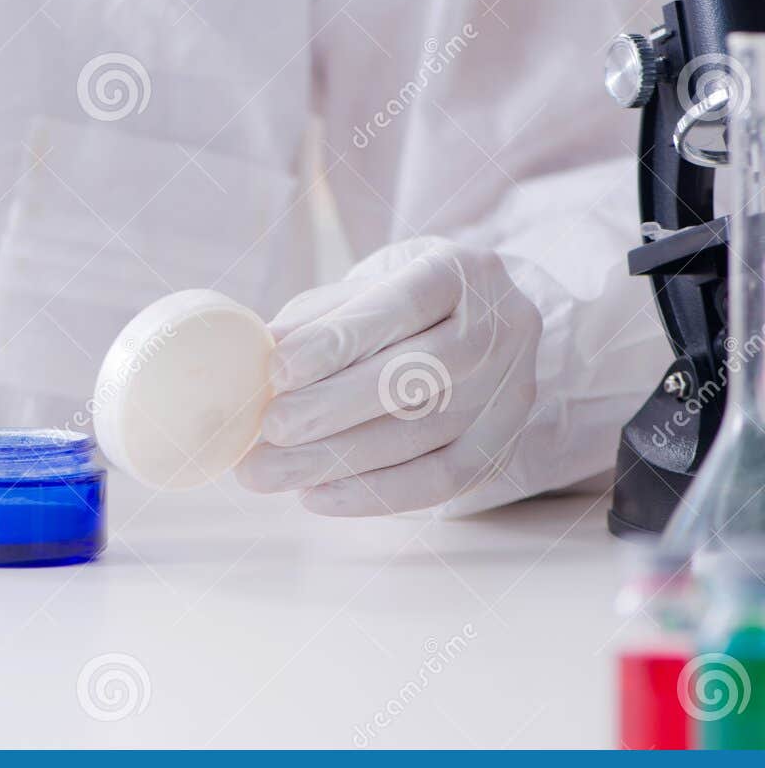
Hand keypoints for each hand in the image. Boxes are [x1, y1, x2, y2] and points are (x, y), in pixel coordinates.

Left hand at [236, 238, 541, 514]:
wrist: (479, 323)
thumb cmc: (399, 301)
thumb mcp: (363, 286)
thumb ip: (317, 316)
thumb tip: (260, 351)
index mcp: (459, 273)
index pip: (400, 305)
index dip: (337, 341)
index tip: (276, 370)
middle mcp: (497, 331)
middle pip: (412, 377)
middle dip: (329, 409)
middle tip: (266, 431)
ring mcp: (507, 392)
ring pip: (420, 435)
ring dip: (334, 461)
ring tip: (267, 472)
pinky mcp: (500, 445)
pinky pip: (438, 481)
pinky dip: (371, 494)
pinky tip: (313, 495)